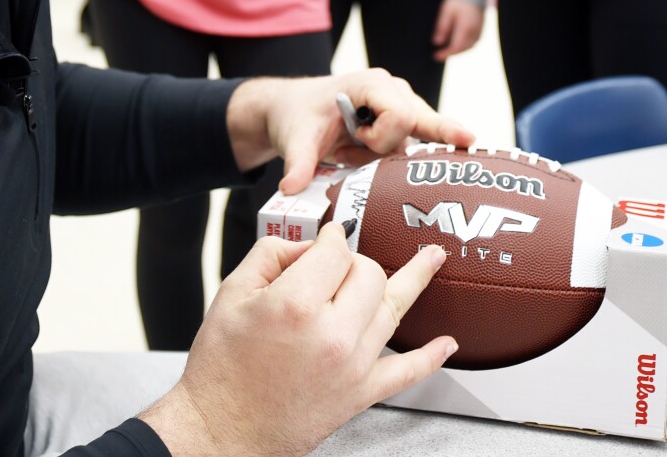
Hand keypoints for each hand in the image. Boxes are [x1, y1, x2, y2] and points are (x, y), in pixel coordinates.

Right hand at [140, 225, 455, 455]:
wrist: (221, 430)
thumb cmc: (221, 369)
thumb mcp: (230, 293)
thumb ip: (271, 254)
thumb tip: (305, 245)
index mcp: (296, 304)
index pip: (334, 249)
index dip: (330, 236)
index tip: (326, 236)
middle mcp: (332, 334)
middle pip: (368, 273)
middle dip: (353, 261)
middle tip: (335, 266)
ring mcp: (352, 365)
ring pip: (392, 307)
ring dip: (415, 278)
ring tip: (432, 258)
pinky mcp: (361, 393)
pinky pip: (407, 371)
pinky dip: (431, 357)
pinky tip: (445, 343)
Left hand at [226, 69, 476, 194]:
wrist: (294, 110)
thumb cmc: (298, 116)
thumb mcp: (296, 140)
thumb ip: (298, 163)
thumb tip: (290, 188)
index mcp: (373, 83)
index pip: (400, 117)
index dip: (380, 137)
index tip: (353, 137)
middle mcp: (395, 91)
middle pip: (418, 127)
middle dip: (386, 148)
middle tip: (353, 150)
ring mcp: (402, 106)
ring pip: (412, 144)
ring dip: (379, 158)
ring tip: (346, 153)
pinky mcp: (402, 124)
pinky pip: (409, 149)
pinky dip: (389, 161)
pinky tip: (362, 159)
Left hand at [431, 0, 483, 60]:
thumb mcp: (446, 10)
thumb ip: (442, 27)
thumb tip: (437, 42)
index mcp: (466, 27)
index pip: (456, 47)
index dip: (445, 53)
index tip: (435, 56)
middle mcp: (475, 31)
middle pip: (463, 49)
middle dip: (451, 53)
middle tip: (439, 55)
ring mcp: (481, 30)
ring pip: (470, 47)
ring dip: (458, 50)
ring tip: (446, 50)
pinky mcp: (482, 28)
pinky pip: (474, 42)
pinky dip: (465, 46)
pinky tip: (457, 43)